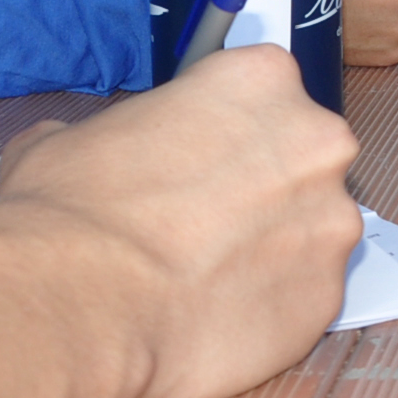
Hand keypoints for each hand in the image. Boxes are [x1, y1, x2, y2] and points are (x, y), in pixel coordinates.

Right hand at [0, 46, 361, 397]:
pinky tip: (216, 318)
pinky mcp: (328, 298)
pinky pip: (303, 297)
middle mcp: (316, 141)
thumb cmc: (71, 210)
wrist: (77, 303)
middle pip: (300, 159)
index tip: (195, 161)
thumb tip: (88, 153)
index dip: (223, 132)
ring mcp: (331, 223)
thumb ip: (111, 134)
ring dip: (270, 250)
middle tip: (202, 223)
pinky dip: (269, 308)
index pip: (260, 94)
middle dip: (261, 188)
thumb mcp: (66, 139)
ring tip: (205, 279)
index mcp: (261, 80)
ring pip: (309, 232)